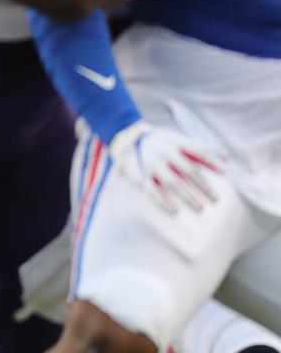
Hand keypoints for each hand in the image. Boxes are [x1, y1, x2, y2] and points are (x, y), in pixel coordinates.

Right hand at [107, 121, 225, 214]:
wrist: (127, 141)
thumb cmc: (162, 143)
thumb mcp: (179, 141)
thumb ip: (202, 151)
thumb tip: (226, 162)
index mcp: (177, 143)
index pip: (198, 152)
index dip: (211, 161)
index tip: (224, 172)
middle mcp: (165, 154)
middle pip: (189, 171)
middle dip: (204, 186)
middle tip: (216, 200)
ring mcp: (153, 165)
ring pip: (173, 184)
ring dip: (188, 197)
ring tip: (201, 209)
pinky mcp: (141, 176)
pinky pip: (153, 191)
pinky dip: (163, 202)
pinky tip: (175, 212)